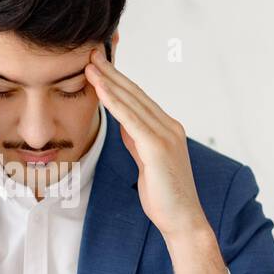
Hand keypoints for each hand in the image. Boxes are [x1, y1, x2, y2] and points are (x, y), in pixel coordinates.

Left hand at [83, 46, 209, 240]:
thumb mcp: (146, 161)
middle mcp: (169, 126)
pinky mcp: (158, 148)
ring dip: (109, 81)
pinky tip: (100, 88)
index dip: (118, 80)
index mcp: (167, 129)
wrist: (183, 220)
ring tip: (90, 64)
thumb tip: (124, 123)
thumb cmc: (165, 196)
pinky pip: (131, 119)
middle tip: (91, 53)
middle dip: (112, 72)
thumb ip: (137, 140)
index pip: (139, 98)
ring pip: (132, 101)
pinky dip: (114, 102)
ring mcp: (166, 135)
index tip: (100, 65)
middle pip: (135, 93)